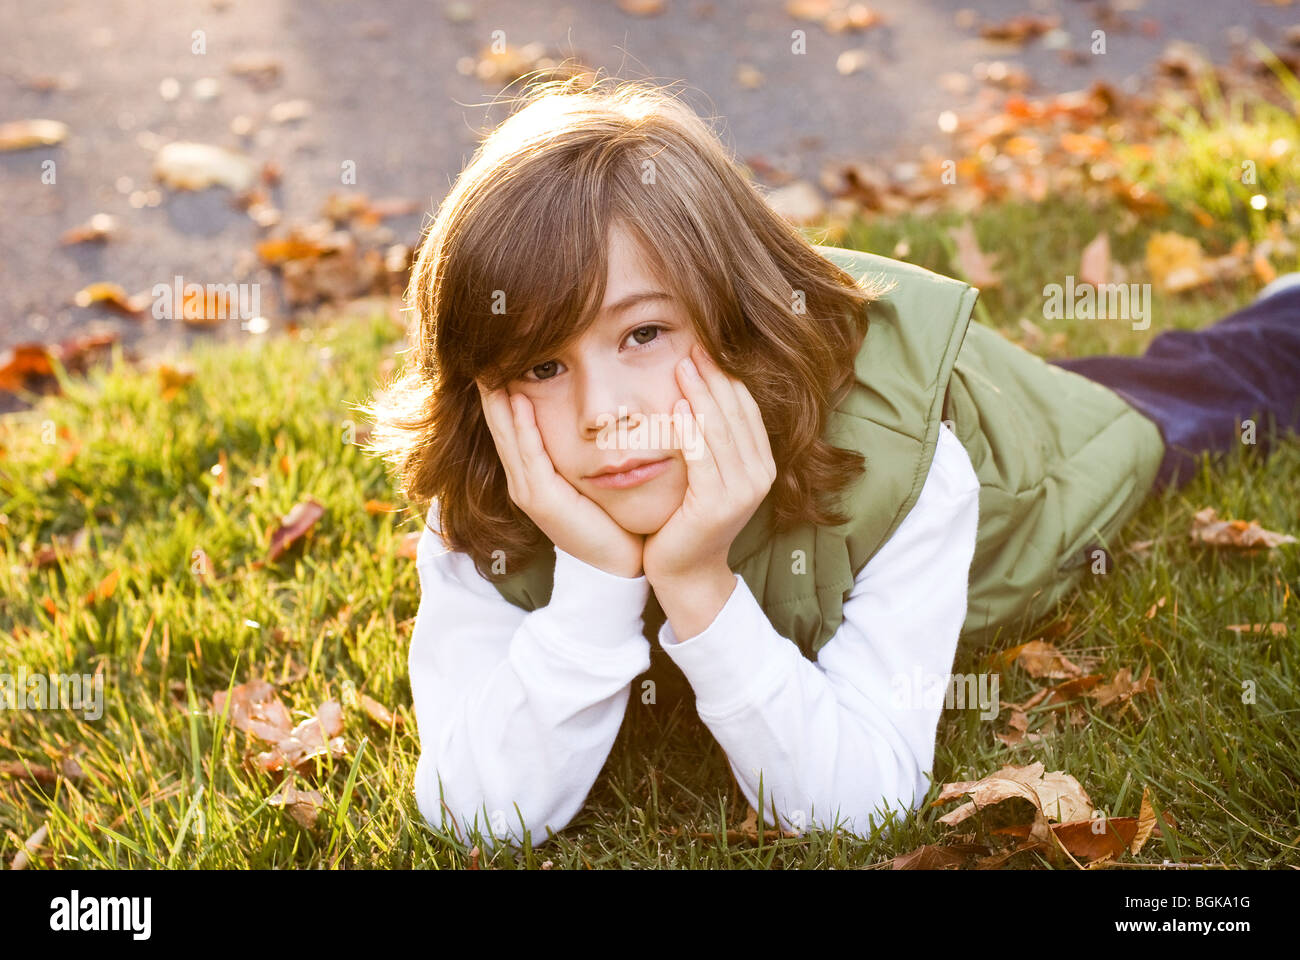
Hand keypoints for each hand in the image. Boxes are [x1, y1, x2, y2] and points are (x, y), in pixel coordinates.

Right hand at [476, 380, 645, 578]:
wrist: (617, 563)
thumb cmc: (609, 520)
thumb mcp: (586, 479)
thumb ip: (577, 452)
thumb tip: (586, 417)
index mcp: (532, 476)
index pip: (510, 427)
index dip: (500, 395)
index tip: (496, 361)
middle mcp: (523, 481)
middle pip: (500, 427)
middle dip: (490, 392)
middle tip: (482, 354)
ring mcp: (528, 491)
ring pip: (508, 436)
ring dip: (498, 402)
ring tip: (490, 369)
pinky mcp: (542, 499)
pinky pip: (530, 455)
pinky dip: (523, 426)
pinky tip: (518, 400)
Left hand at [642, 343, 776, 588]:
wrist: (685, 570)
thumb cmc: (688, 518)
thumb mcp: (707, 474)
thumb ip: (711, 440)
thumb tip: (695, 391)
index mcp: (761, 464)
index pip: (746, 409)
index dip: (727, 376)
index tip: (704, 348)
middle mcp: (759, 476)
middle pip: (736, 413)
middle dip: (715, 377)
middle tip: (693, 346)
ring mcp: (741, 491)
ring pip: (721, 430)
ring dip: (701, 394)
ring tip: (683, 365)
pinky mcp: (716, 504)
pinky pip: (703, 457)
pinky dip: (691, 429)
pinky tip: (678, 406)